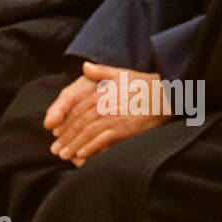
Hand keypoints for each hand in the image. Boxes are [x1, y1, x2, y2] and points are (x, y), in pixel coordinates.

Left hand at [44, 62, 170, 166]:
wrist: (166, 93)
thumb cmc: (144, 84)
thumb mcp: (120, 73)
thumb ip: (100, 72)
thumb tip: (85, 66)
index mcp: (101, 94)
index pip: (77, 110)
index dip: (64, 122)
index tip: (56, 133)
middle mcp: (105, 106)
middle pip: (79, 124)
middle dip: (66, 138)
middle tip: (55, 150)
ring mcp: (114, 118)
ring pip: (88, 133)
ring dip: (74, 145)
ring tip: (64, 155)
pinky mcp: (125, 129)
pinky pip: (103, 140)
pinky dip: (91, 148)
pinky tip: (81, 155)